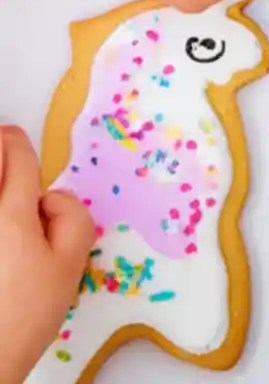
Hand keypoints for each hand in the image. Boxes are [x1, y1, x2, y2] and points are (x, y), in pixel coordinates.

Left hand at [0, 127, 94, 382]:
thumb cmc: (21, 317)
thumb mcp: (70, 267)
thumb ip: (73, 218)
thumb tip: (53, 196)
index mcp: (10, 213)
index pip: (14, 155)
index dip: (18, 143)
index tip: (16, 140)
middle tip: (3, 152)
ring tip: (2, 191)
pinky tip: (0, 221)